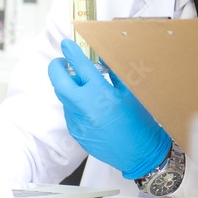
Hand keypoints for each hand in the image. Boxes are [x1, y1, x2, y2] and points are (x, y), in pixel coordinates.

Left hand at [48, 39, 171, 179]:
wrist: (140, 153)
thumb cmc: (140, 122)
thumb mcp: (131, 93)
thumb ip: (114, 73)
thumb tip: (102, 58)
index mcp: (101, 95)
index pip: (81, 67)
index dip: (71, 52)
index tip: (66, 44)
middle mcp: (85, 108)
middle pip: (59, 81)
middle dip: (57, 67)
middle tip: (62, 61)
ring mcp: (78, 122)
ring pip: (64, 97)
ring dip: (69, 87)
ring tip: (84, 86)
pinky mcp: (76, 132)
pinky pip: (70, 112)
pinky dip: (76, 104)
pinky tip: (91, 107)